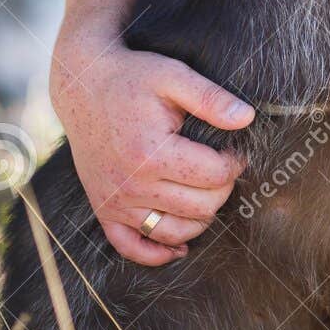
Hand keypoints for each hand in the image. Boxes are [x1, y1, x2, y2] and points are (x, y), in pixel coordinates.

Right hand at [51, 34, 254, 266]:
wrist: (82, 85)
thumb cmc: (131, 77)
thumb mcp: (173, 76)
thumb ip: (211, 98)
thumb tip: (247, 118)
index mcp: (152, 152)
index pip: (214, 176)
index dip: (235, 163)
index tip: (237, 150)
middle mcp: (132, 184)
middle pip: (199, 207)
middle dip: (222, 189)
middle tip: (222, 167)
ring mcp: (115, 201)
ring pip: (173, 232)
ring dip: (200, 219)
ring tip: (207, 193)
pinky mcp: (104, 209)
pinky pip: (131, 247)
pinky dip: (158, 254)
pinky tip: (179, 247)